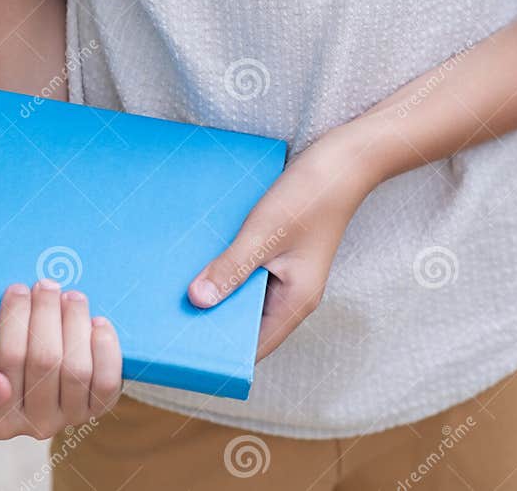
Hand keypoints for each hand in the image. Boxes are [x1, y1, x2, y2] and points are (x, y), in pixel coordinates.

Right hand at [0, 280, 121, 439]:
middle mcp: (34, 427)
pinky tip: (97, 323)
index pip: (7, 361)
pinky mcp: (97, 409)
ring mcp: (68, 419)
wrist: (30, 370)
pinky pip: (106, 382)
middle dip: (46, 313)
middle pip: (45, 360)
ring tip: (71, 296)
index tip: (17, 288)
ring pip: (77, 368)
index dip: (14, 321)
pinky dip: (105, 349)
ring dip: (75, 323)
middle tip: (46, 284)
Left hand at [187, 127, 382, 359]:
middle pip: (248, 326)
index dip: (224, 354)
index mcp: (295, 303)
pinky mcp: (281, 257)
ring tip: (180, 293)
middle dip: (215, 323)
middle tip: (174, 320)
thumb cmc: (310, 198)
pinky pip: (250, 276)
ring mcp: (288, 277)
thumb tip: (197, 300)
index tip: (187, 352)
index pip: (255, 348)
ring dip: (219, 295)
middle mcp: (293, 297)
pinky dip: (229, 274)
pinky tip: (203, 263)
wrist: (343, 162)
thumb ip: (231, 269)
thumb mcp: (263, 234)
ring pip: (247, 300)